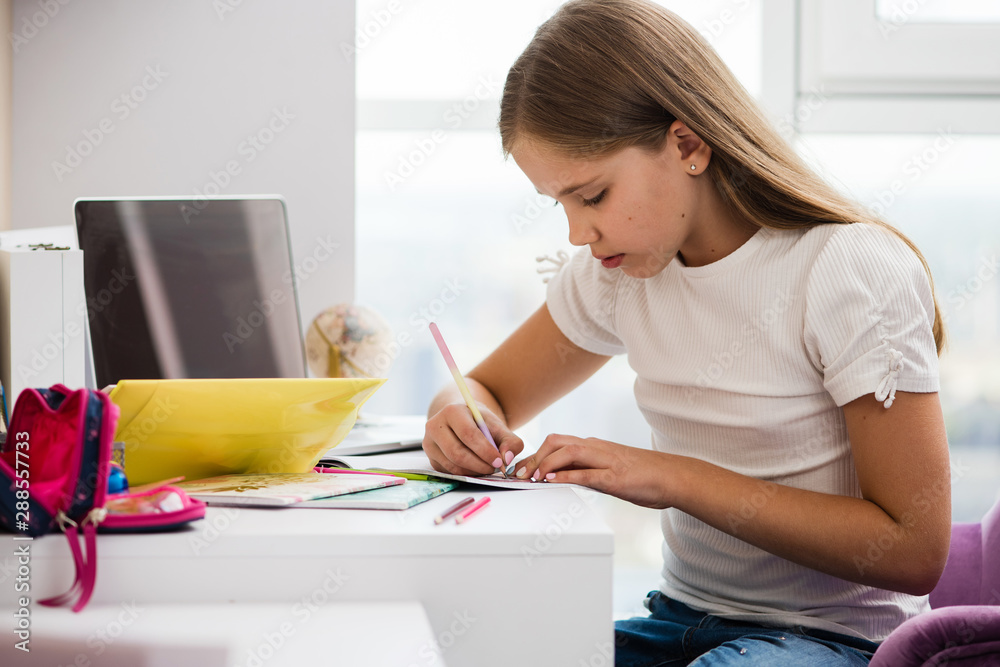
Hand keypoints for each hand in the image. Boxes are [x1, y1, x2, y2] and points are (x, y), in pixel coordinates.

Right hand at [423, 403, 523, 476]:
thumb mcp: (498, 426)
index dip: (485, 451)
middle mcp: (435, 426)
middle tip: (495, 468)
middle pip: (457, 453)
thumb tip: (507, 459)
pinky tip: (476, 468)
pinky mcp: (430, 457)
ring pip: (452, 465)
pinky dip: (466, 474)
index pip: (468, 434)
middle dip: (480, 465)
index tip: (499, 461)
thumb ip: (509, 441)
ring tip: (488, 468)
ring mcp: (429, 443)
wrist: (462, 420)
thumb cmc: (480, 423)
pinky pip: (449, 472)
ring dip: (474, 471)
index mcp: (452, 411)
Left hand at [514, 434, 674, 508]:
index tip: (519, 468)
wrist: (673, 476)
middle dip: (533, 457)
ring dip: (545, 464)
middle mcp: (597, 448)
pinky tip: (553, 481)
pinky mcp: (615, 477)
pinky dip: (566, 476)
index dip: (534, 454)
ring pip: (568, 452)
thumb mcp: (608, 471)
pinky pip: (586, 473)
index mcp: (594, 446)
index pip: (556, 443)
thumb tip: (563, 478)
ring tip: (532, 477)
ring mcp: (606, 460)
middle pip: (556, 442)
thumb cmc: (643, 475)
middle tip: (518, 474)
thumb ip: (587, 471)